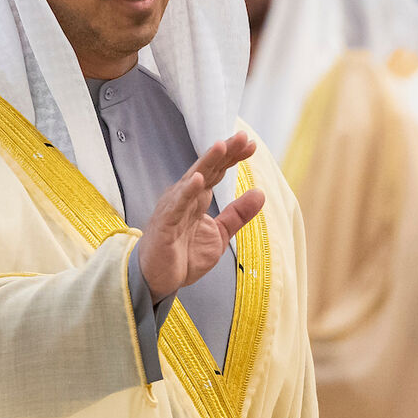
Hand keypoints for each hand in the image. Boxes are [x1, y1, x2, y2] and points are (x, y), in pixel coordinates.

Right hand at [140, 132, 266, 301]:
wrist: (157, 279)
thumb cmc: (183, 254)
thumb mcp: (220, 234)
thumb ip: (238, 214)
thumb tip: (260, 193)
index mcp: (197, 198)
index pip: (217, 172)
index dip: (232, 157)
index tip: (251, 145)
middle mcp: (185, 197)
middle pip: (206, 169)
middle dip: (224, 152)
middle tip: (241, 137)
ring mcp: (173, 209)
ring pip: (191, 180)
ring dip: (206, 163)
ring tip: (220, 147)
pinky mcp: (165, 224)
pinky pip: (177, 206)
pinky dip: (186, 192)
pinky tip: (197, 179)